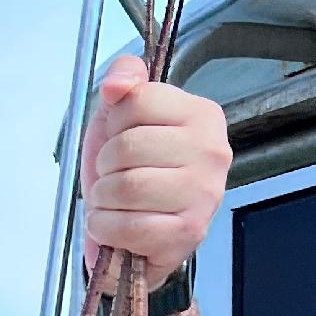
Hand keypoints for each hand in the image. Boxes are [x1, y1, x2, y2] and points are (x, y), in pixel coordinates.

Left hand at [81, 53, 229, 272]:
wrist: (138, 235)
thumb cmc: (132, 173)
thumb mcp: (119, 118)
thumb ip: (123, 81)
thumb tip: (116, 84)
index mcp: (202, 115)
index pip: (137, 100)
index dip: (114, 123)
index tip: (122, 138)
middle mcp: (212, 151)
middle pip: (127, 146)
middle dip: (105, 165)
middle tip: (116, 177)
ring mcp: (205, 195)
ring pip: (125, 187)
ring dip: (103, 199)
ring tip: (115, 202)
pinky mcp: (189, 233)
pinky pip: (128, 226)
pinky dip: (106, 228)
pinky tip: (115, 225)